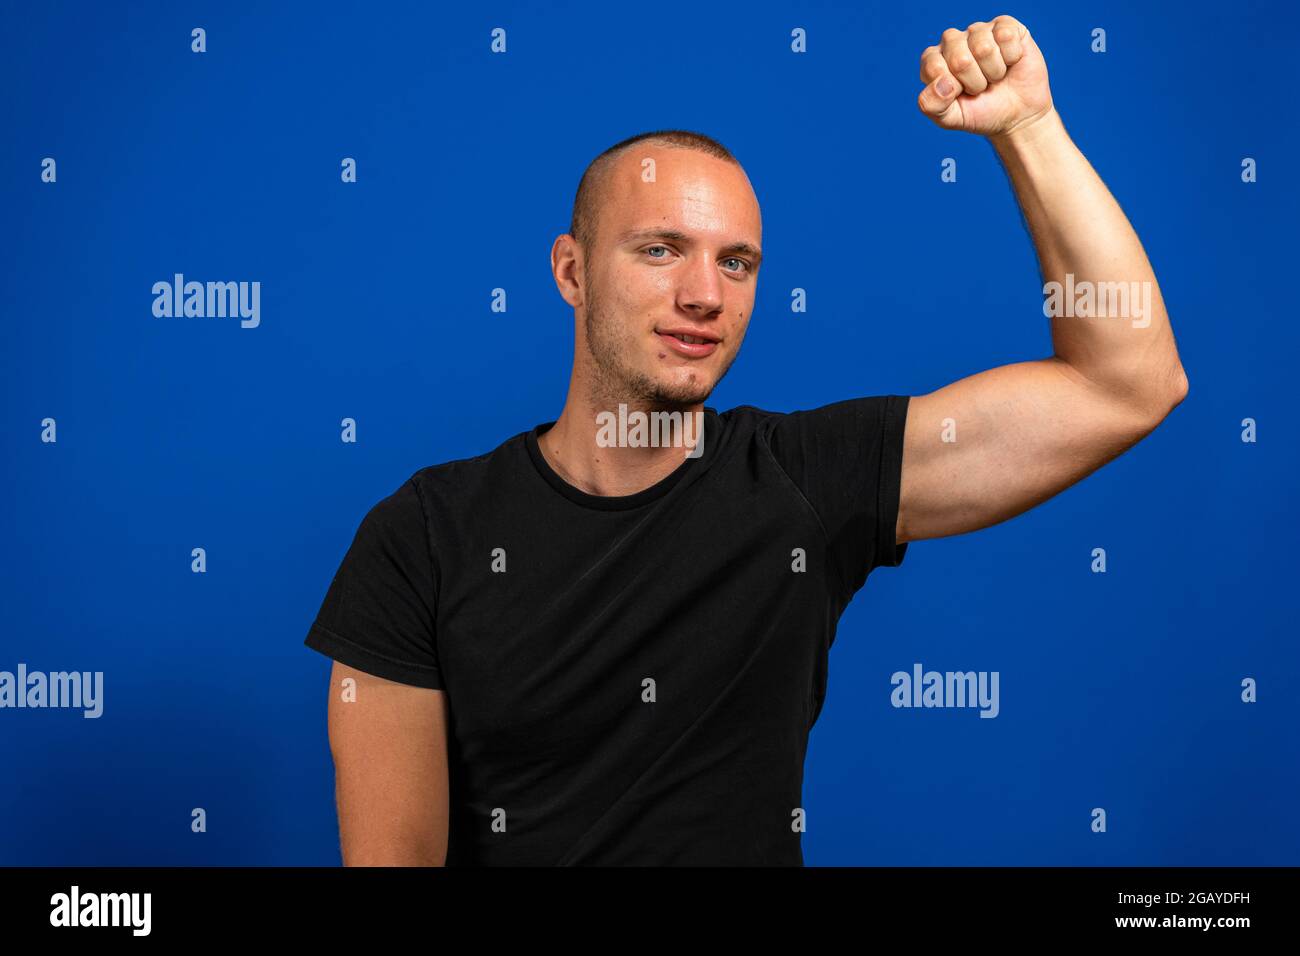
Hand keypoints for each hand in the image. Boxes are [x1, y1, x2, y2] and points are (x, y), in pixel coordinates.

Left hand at [916, 15, 1052, 137]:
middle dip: (975, 82)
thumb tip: (942, 82)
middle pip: (959, 60)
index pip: (933, 67)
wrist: (1018, 113)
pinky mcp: (1003, 25)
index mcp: (933, 61)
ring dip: (994, 72)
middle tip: (980, 87)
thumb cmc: (980, 112)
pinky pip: (1006, 36)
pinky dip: (1012, 57)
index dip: (952, 87)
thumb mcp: (950, 118)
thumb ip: (932, 105)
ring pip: (984, 48)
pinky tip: (1010, 61)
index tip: (960, 93)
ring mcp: (977, 31)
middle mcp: (952, 41)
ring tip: (995, 76)